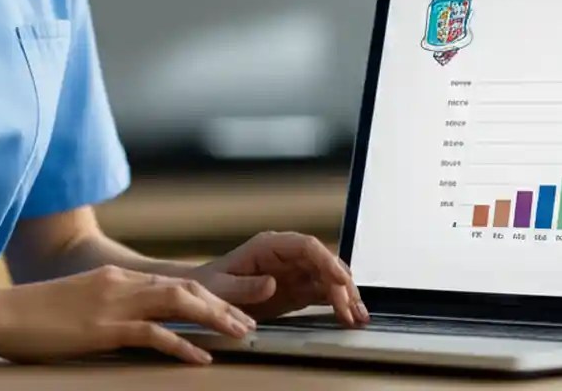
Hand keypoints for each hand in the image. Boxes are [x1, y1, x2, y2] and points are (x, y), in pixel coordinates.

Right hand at [0, 265, 256, 363]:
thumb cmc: (31, 316)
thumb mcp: (78, 304)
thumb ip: (107, 309)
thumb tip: (131, 327)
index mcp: (117, 278)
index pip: (174, 282)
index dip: (206, 296)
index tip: (230, 309)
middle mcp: (122, 284)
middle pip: (187, 289)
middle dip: (222, 305)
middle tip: (247, 322)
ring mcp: (114, 303)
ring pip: (180, 305)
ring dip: (215, 320)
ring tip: (240, 335)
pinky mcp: (104, 327)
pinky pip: (153, 335)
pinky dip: (182, 345)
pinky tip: (201, 357)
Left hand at [188, 232, 368, 327]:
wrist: (202, 297)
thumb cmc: (208, 286)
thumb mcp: (220, 287)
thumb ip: (244, 286)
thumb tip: (271, 282)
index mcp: (270, 246)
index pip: (307, 246)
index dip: (326, 261)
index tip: (339, 279)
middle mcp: (287, 256)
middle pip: (324, 263)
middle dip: (341, 284)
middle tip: (350, 308)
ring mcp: (295, 272)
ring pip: (329, 278)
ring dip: (346, 295)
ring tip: (358, 315)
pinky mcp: (298, 290)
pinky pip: (323, 293)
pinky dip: (338, 304)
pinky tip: (350, 316)